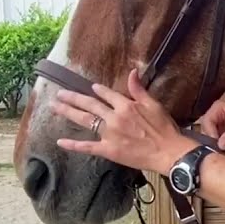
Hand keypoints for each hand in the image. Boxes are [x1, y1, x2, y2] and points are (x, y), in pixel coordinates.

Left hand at [51, 68, 196, 172]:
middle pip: (90, 105)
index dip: (98, 90)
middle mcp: (114, 117)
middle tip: (59, 94)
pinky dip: (73, 144)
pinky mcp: (109, 150)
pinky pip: (87, 147)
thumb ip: (139, 89)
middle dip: (73, 98)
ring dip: (68, 112)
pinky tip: (60, 141)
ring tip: (55, 107)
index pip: (108, 94)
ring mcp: (110, 134)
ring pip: (85, 120)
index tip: (91, 88)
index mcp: (126, 105)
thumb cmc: (165, 129)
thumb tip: (132, 71)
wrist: (169, 152)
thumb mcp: (154, 105)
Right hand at [200, 99, 224, 150]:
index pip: (207, 121)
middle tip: (218, 150)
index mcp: (218, 107)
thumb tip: (221, 144)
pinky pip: (214, 144)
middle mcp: (215, 116)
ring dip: (214, 146)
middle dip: (211, 140)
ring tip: (222, 152)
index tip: (216, 144)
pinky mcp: (220, 136)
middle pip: (205, 130)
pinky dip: (218, 149)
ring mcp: (217, 126)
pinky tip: (224, 153)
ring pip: (208, 138)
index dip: (210, 133)